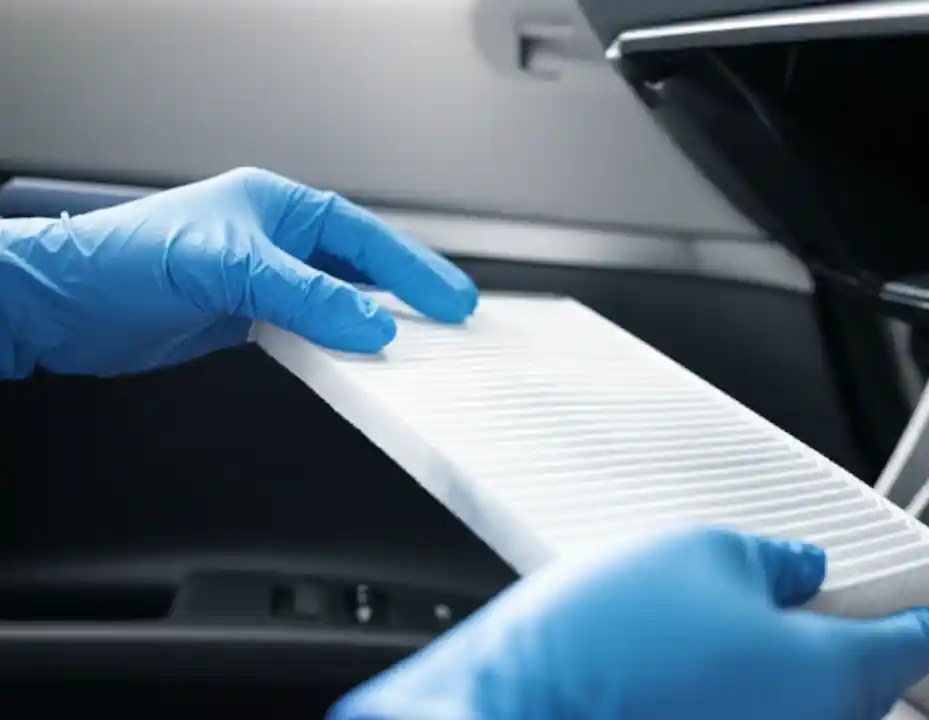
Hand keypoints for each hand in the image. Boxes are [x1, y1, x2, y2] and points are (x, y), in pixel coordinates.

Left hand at [0, 167, 475, 377]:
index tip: (452, 299)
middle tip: (454, 322)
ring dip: (373, 325)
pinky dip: (336, 348)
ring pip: (337, 303)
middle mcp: (273, 241)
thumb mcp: (229, 269)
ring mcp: (260, 282)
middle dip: (407, 295)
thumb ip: (305, 297)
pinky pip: (308, 334)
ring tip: (417, 348)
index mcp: (276, 205)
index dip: (413, 266)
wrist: (65, 306)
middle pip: (359, 268)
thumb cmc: (127, 259)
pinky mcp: (243, 321)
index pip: (362, 235)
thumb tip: (369, 324)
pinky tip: (354, 364)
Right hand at [330, 527, 928, 719]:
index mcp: (830, 675)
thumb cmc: (606, 645)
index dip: (918, 619)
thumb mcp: (700, 554)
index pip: (909, 647)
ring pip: (802, 713)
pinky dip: (745, 704)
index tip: (925, 614)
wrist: (518, 711)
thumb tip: (797, 571)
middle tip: (802, 606)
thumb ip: (773, 562)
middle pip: (859, 692)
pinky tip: (693, 676)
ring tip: (725, 636)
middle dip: (842, 648)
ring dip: (787, 678)